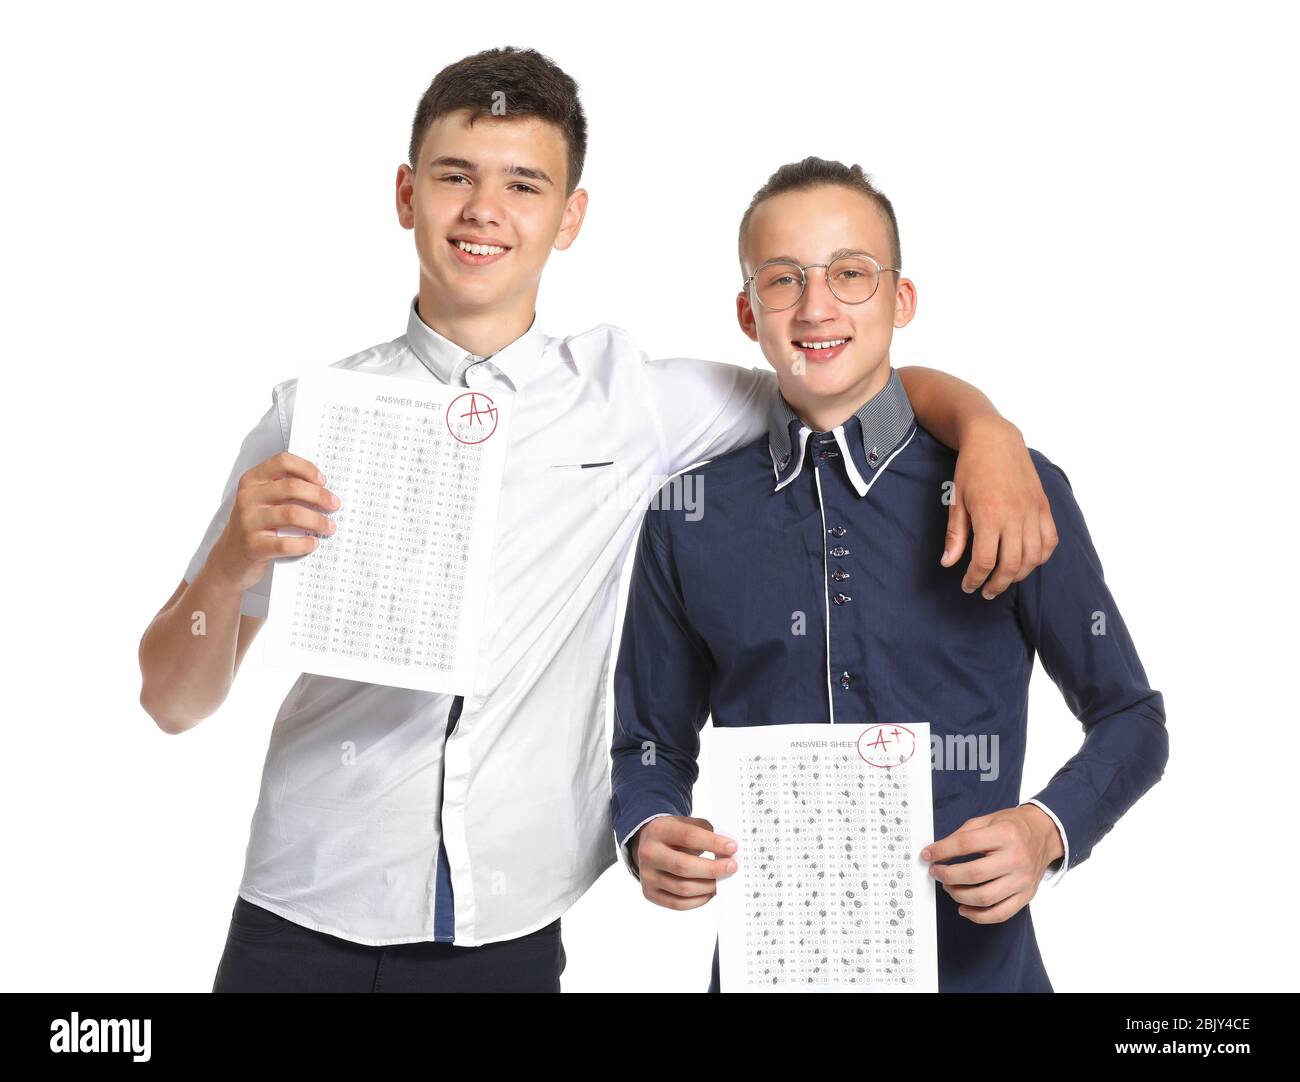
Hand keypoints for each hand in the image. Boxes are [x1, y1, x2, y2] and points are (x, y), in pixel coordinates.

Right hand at [209, 451, 338, 591]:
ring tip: (329, 527)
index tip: (322, 481)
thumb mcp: (262, 501)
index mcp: (252, 481)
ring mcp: (248, 522)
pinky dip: (304, 543)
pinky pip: (285, 543)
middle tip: (334, 505)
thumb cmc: (255, 526)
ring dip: (317, 520)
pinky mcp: (252, 546)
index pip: (282, 462)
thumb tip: (323, 489)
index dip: (306, 468)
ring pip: (292, 513)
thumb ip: (284, 490)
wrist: (230, 558)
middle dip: (319, 496)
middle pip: (291, 487)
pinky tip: (313, 543)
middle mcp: (248, 497)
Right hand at [631, 816, 737, 910]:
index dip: (713, 843)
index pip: (688, 837)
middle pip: (684, 866)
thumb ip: (706, 833)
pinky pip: (678, 904)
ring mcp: (647, 876)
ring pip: (683, 888)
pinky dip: (699, 900)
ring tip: (721, 880)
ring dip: (708, 886)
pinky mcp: (650, 893)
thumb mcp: (685, 824)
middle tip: (731, 867)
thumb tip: (728, 851)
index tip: (732, 848)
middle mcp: (649, 853)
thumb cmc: (672, 835)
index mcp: (658, 831)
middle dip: (712, 869)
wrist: (647, 845)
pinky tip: (709, 892)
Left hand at [921, 805, 1064, 922]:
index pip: (965, 844)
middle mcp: (1016, 858)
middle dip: (947, 875)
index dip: (941, 851)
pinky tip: (964, 908)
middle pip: (973, 874)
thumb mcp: (988, 820)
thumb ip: (963, 834)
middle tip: (936, 872)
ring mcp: (1022, 880)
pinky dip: (978, 916)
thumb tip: (939, 851)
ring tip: (948, 887)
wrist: (1044, 834)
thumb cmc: (1013, 827)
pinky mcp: (1026, 896)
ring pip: (984, 897)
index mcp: (1005, 835)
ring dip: (959, 895)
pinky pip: (1000, 914)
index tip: (927, 854)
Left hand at [942, 417, 1058, 597]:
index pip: (985, 562)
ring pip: (1033, 557)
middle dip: (997, 585)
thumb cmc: (970, 469)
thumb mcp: (956, 501)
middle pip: (1011, 565)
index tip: (968, 586)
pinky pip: (1050, 541)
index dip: (975, 579)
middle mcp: (1015, 516)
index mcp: (989, 515)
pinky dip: (1040, 557)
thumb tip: (948, 564)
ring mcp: (1033, 511)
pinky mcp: (1044, 506)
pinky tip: (1027, 562)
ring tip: (1004, 579)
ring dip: (1019, 575)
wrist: (994, 439)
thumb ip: (955, 535)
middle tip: (986, 591)